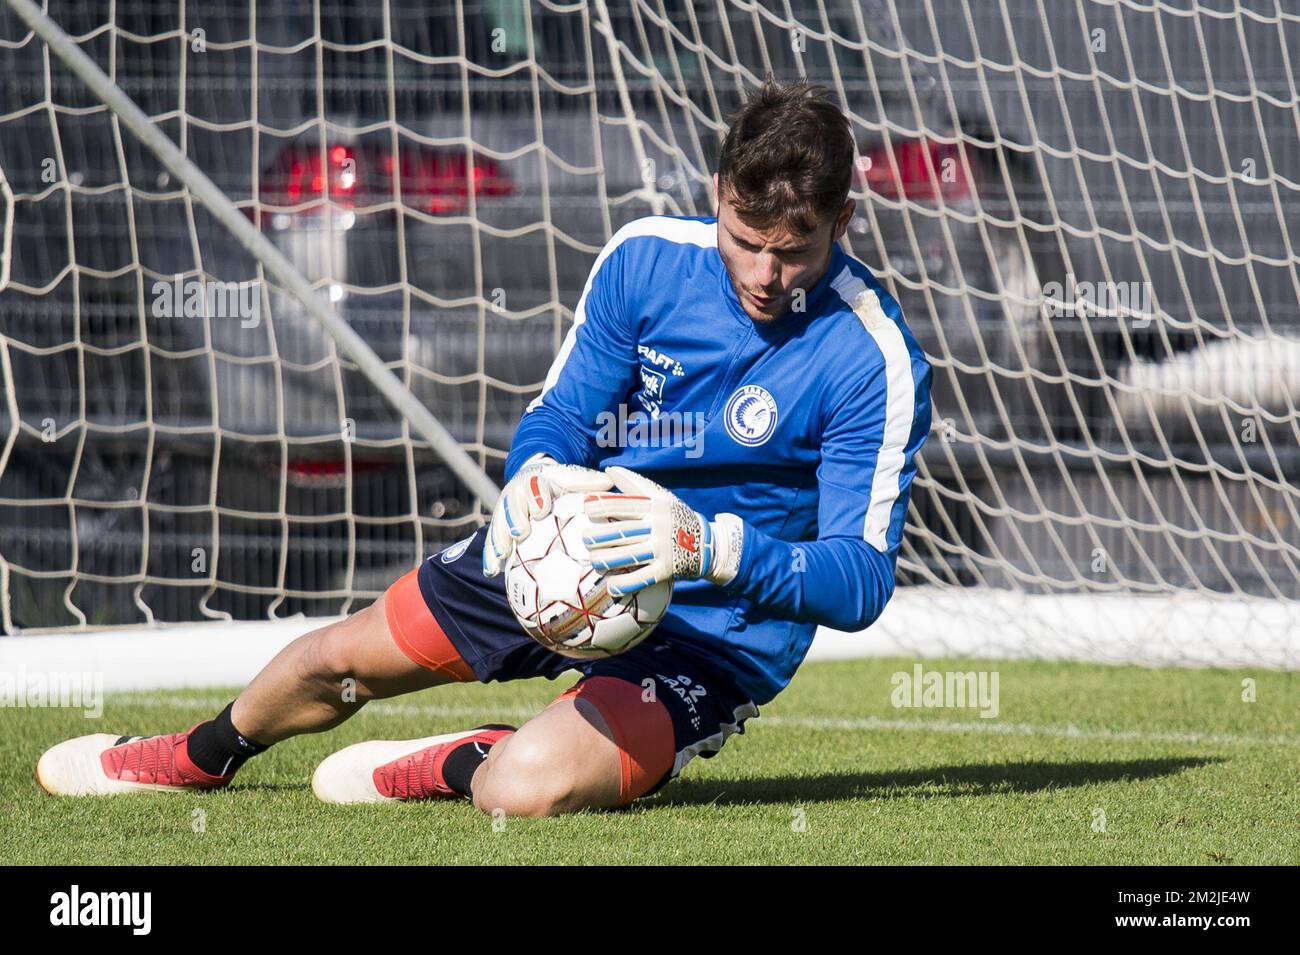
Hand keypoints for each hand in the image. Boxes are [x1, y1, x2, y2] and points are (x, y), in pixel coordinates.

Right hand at [482, 454, 614, 576]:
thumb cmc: (560, 484)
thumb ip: (589, 482)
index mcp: (534, 481)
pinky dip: (490, 556)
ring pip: (498, 525)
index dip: (537, 497)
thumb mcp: (573, 479)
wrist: (535, 481)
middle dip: (514, 518)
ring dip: (497, 540)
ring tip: (500, 556)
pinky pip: (492, 541)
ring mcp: (504, 512)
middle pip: (511, 506)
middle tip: (519, 533)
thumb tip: (610, 483)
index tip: (543, 509)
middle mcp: (515, 495)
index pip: (535, 487)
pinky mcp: (498, 528)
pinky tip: (492, 572)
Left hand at [581, 466, 743, 595]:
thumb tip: (610, 470)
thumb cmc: (675, 517)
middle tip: (585, 539)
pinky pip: (642, 578)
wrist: (707, 544)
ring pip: (629, 556)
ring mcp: (662, 550)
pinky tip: (610, 584)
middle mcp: (657, 528)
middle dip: (599, 536)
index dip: (602, 506)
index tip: (585, 508)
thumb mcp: (660, 497)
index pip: (624, 506)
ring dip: (607, 559)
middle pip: (622, 532)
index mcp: (654, 509)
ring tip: (593, 561)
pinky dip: (625, 583)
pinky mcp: (666, 570)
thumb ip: (634, 485)